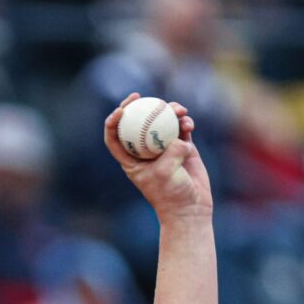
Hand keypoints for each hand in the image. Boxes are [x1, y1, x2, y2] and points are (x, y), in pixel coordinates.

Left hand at [104, 93, 212, 222]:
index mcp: (130, 160)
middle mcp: (145, 152)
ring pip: (162, 121)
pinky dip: (185, 122)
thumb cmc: (171, 194)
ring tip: (179, 110)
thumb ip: (171, 152)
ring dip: (169, 111)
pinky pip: (181, 128)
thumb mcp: (166, 173)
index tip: (121, 110)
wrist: (190, 206)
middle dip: (138, 106)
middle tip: (142, 96)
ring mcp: (163, 148)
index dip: (113, 122)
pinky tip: (189, 123)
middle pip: (137, 123)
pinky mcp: (182, 147)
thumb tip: (180, 138)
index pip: (114, 138)